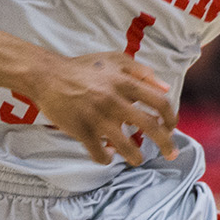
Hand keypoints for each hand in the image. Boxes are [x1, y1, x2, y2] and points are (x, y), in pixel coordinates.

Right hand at [26, 52, 177, 165]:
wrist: (48, 76)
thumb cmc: (83, 68)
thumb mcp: (115, 60)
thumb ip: (142, 72)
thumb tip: (166, 88)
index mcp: (125, 82)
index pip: (159, 102)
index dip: (171, 117)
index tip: (170, 126)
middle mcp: (115, 100)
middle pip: (150, 127)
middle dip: (165, 144)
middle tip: (170, 154)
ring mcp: (98, 117)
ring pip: (127, 146)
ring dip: (136, 157)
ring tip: (137, 159)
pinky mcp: (82, 131)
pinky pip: (100, 154)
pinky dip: (107, 158)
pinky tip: (108, 155)